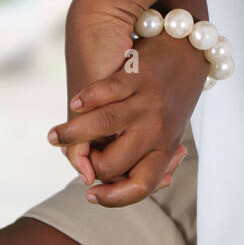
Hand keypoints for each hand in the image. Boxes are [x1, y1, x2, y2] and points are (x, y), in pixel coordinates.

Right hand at [54, 0, 207, 203]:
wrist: (188, 47)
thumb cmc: (175, 95)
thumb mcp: (172, 130)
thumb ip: (155, 156)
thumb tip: (144, 184)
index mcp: (166, 146)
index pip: (142, 185)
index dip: (114, 197)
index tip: (92, 194)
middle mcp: (158, 128)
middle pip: (114, 163)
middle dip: (91, 167)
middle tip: (81, 158)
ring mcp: (147, 101)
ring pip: (103, 125)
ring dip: (72, 133)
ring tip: (54, 136)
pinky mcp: (137, 75)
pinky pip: (106, 91)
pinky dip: (86, 98)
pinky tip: (75, 102)